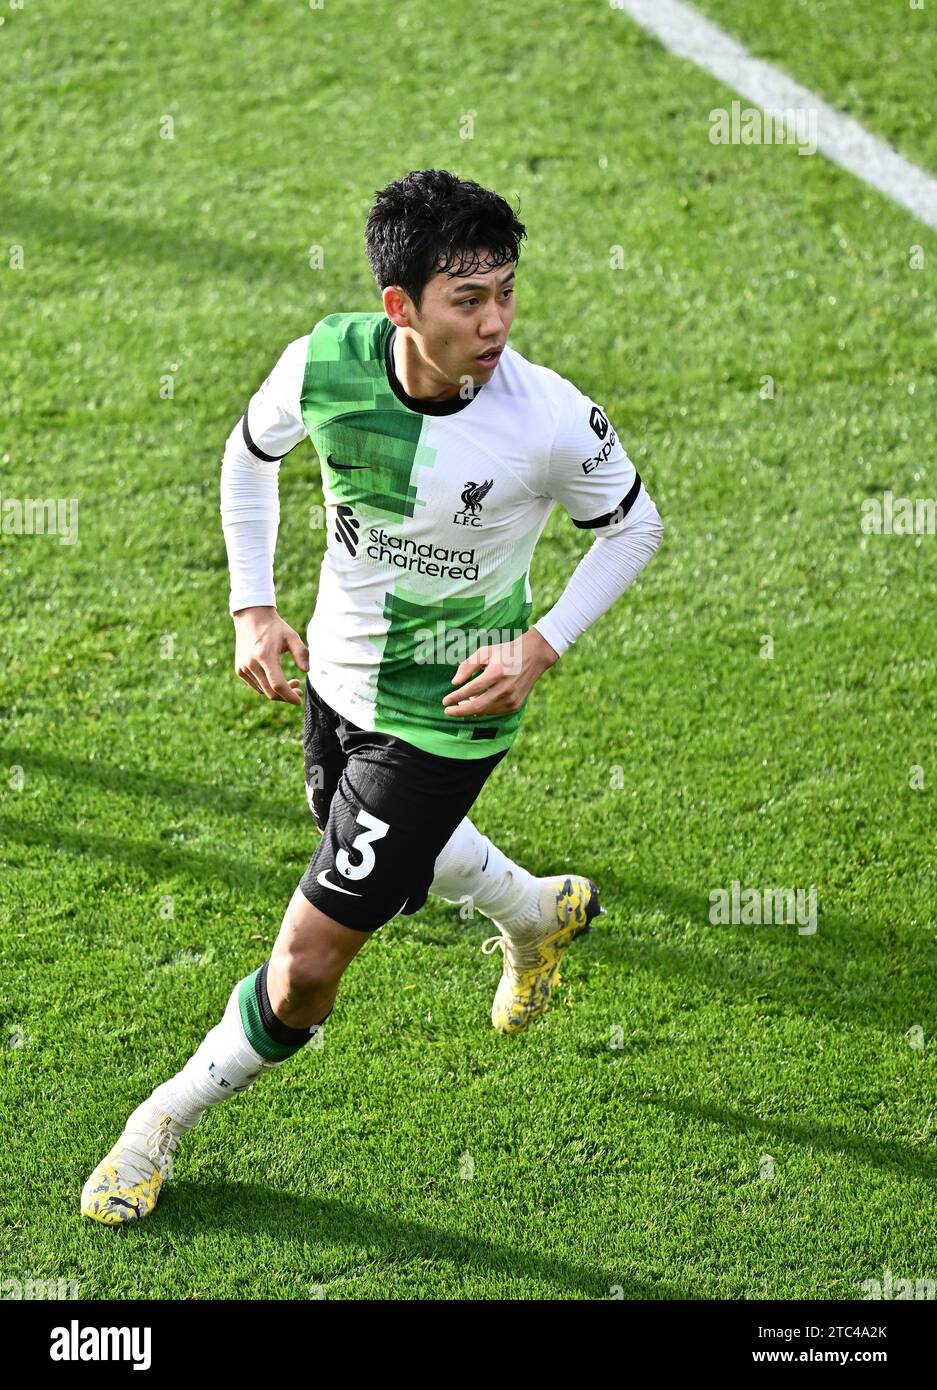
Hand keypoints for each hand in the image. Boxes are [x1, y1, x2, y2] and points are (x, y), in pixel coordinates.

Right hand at [233, 605, 308, 704]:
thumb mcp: (292, 636)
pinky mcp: (239, 670)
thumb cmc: (275, 628)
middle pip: (270, 692)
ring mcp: (243, 668)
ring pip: (263, 691)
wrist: (251, 618)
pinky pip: (256, 686)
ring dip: (278, 691)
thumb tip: (306, 671)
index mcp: (265, 656)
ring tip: (292, 681)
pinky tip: (276, 678)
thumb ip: (301, 653)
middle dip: (286, 696)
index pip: (278, 685)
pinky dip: (267, 686)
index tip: (298, 701)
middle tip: (298, 689)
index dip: (289, 696)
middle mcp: (251, 664)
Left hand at [441, 627, 558, 717]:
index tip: (445, 701)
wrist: (533, 656)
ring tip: (462, 704)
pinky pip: (494, 711)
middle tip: (447, 711)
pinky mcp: (515, 704)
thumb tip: (454, 682)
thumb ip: (468, 665)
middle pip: (477, 706)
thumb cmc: (505, 652)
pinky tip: (476, 702)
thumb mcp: (485, 651)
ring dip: (470, 710)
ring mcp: (512, 698)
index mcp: (496, 671)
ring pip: (485, 711)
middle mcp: (505, 687)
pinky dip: (482, 710)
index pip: (472, 689)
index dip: (456, 697)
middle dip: (459, 711)